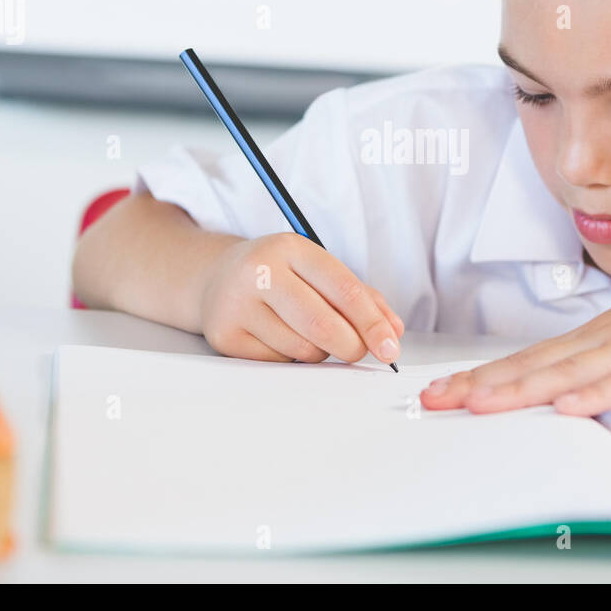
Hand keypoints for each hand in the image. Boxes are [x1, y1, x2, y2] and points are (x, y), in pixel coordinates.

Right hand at [198, 232, 403, 365]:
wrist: (217, 278)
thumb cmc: (280, 276)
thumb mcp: (318, 271)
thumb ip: (361, 298)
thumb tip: (393, 331)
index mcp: (291, 248)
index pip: (344, 290)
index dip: (373, 323)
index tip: (390, 347)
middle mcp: (260, 271)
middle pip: (323, 326)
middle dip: (351, 347)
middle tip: (357, 351)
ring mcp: (237, 304)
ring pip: (303, 349)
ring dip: (319, 352)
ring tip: (306, 332)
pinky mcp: (225, 335)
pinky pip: (279, 362)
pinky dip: (291, 358)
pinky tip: (279, 338)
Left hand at [419, 258, 610, 415]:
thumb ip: (599, 361)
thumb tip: (562, 388)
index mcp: (593, 336)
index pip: (525, 360)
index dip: (481, 376)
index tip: (440, 391)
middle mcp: (601, 341)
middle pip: (531, 366)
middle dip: (478, 384)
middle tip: (432, 400)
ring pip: (566, 374)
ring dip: (519, 390)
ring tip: (477, 404)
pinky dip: (596, 396)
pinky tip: (568, 408)